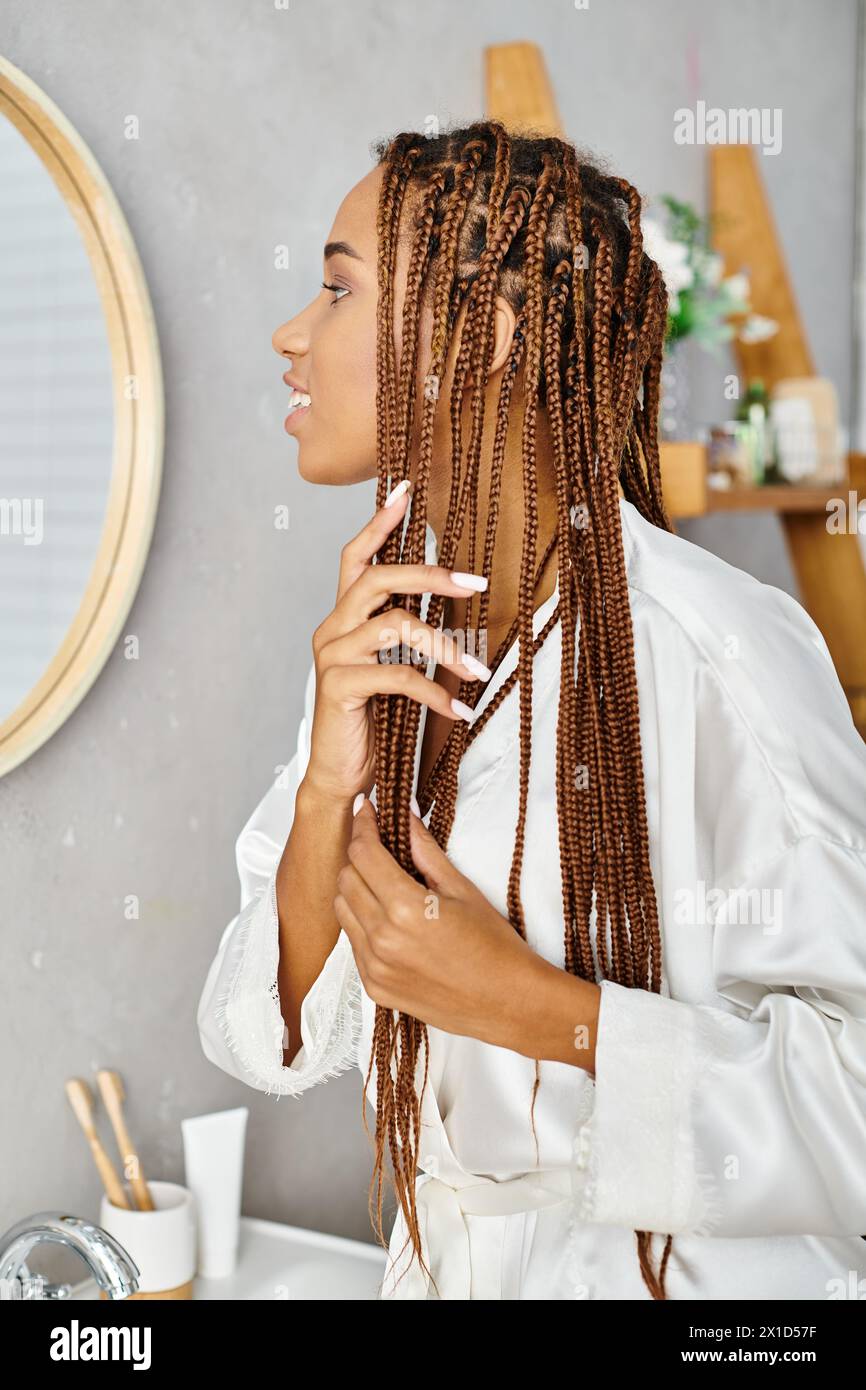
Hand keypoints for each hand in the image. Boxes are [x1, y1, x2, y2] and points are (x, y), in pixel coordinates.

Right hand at [302, 479, 491, 804]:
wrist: (340, 774)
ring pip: (394, 626)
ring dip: (445, 646)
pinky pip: (397, 676)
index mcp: (343, 619)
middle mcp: (332, 629)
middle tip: (476, 583)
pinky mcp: (340, 687)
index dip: (379, 523)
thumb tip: (450, 602)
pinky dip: (434, 691)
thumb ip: (404, 634)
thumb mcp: (390, 668)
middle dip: (429, 575)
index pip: (356, 558)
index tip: (405, 490)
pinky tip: (458, 709)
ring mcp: (333, 657)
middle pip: (378, 579)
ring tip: (478, 671)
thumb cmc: (370, 719)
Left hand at [332, 797, 550, 1050]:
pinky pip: (353, 943)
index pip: (363, 854)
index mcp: (405, 909)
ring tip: (384, 884)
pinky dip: (363, 923)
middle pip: (345, 879)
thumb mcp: (462, 889)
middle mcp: (382, 939)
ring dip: (356, 890)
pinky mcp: (374, 987)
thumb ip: (425, 850)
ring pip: (342, 910)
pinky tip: (390, 920)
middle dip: (358, 856)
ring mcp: (375, 967)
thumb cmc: (495, 946)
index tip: (366, 811)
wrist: (508, 1003)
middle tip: (379, 846)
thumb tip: (405, 815)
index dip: (362, 826)